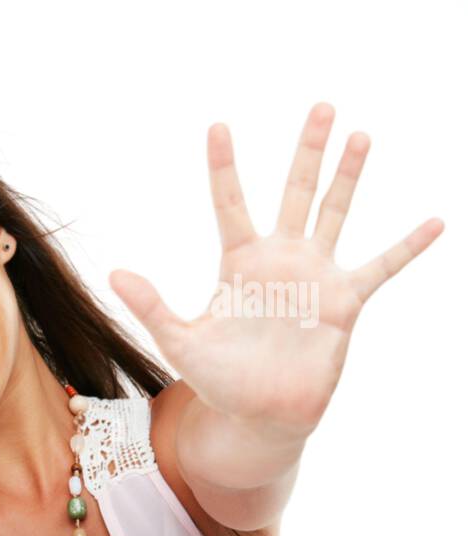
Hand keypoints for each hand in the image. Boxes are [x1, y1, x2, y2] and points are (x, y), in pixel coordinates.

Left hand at [110, 102, 443, 440]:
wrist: (260, 416)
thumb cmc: (219, 380)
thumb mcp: (180, 342)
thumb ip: (151, 306)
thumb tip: (114, 274)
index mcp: (238, 262)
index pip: (229, 202)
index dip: (223, 166)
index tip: (218, 126)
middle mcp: (280, 259)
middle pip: (295, 192)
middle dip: (308, 151)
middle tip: (322, 106)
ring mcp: (314, 276)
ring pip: (335, 213)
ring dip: (349, 176)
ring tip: (361, 135)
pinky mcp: (344, 302)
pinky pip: (381, 267)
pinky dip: (407, 247)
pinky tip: (434, 222)